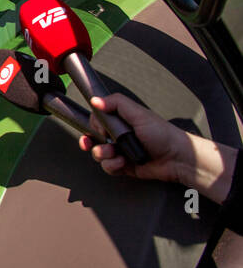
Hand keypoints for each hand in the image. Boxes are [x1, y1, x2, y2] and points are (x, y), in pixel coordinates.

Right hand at [79, 93, 236, 202]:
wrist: (177, 158)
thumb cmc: (163, 135)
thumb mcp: (139, 114)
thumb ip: (116, 103)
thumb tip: (95, 100)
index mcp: (121, 121)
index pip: (97, 120)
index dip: (94, 125)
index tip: (100, 127)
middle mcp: (119, 136)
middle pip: (93, 138)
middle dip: (90, 142)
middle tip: (94, 142)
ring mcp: (120, 152)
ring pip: (98, 154)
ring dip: (103, 154)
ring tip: (116, 153)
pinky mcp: (123, 166)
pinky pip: (107, 167)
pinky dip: (112, 165)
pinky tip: (123, 162)